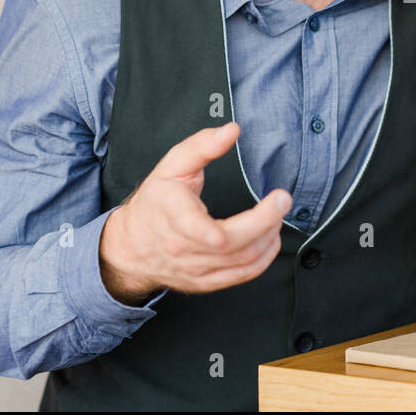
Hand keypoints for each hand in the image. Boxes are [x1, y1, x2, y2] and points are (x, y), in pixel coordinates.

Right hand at [97, 122, 290, 302]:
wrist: (132, 246)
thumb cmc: (155, 202)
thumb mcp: (172, 166)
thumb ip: (202, 146)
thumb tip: (231, 131)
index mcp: (174, 216)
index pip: (201, 230)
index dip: (229, 229)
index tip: (264, 205)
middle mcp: (184, 248)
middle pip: (233, 245)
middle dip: (266, 222)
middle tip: (282, 199)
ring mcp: (195, 270)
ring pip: (243, 261)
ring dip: (269, 237)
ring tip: (277, 214)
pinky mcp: (205, 283)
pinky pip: (242, 276)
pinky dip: (264, 258)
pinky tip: (270, 239)